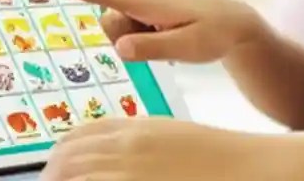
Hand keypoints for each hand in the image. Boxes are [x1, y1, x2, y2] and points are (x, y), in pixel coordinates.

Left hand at [43, 117, 268, 180]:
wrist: (249, 166)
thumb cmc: (218, 158)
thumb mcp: (174, 138)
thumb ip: (141, 143)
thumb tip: (115, 158)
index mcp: (136, 128)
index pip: (78, 135)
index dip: (60, 153)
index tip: (56, 169)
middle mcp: (127, 146)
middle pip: (67, 158)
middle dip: (53, 176)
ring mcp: (130, 171)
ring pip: (72, 175)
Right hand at [51, 0, 263, 62]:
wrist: (236, 24)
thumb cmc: (214, 35)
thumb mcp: (188, 48)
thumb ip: (153, 48)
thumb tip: (120, 48)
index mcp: (150, 0)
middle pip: (108, 19)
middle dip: (121, 36)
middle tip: (157, 43)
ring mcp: (147, 0)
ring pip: (119, 25)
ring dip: (135, 38)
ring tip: (169, 40)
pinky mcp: (150, 8)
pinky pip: (131, 27)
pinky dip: (143, 36)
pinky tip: (168, 39)